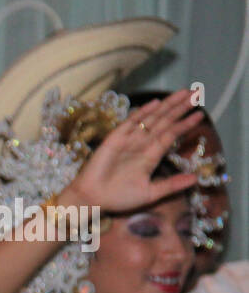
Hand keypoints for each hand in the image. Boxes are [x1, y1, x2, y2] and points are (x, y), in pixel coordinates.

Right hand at [66, 89, 201, 212]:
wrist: (92, 200)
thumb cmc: (118, 198)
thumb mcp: (150, 194)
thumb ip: (171, 185)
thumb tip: (196, 179)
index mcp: (150, 157)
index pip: (171, 135)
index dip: (185, 124)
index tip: (200, 114)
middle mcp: (141, 145)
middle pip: (164, 122)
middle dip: (180, 108)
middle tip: (196, 93)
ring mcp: (128, 140)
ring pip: (152, 119)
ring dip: (167, 106)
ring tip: (184, 93)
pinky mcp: (114, 139)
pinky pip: (130, 123)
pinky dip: (141, 113)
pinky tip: (155, 103)